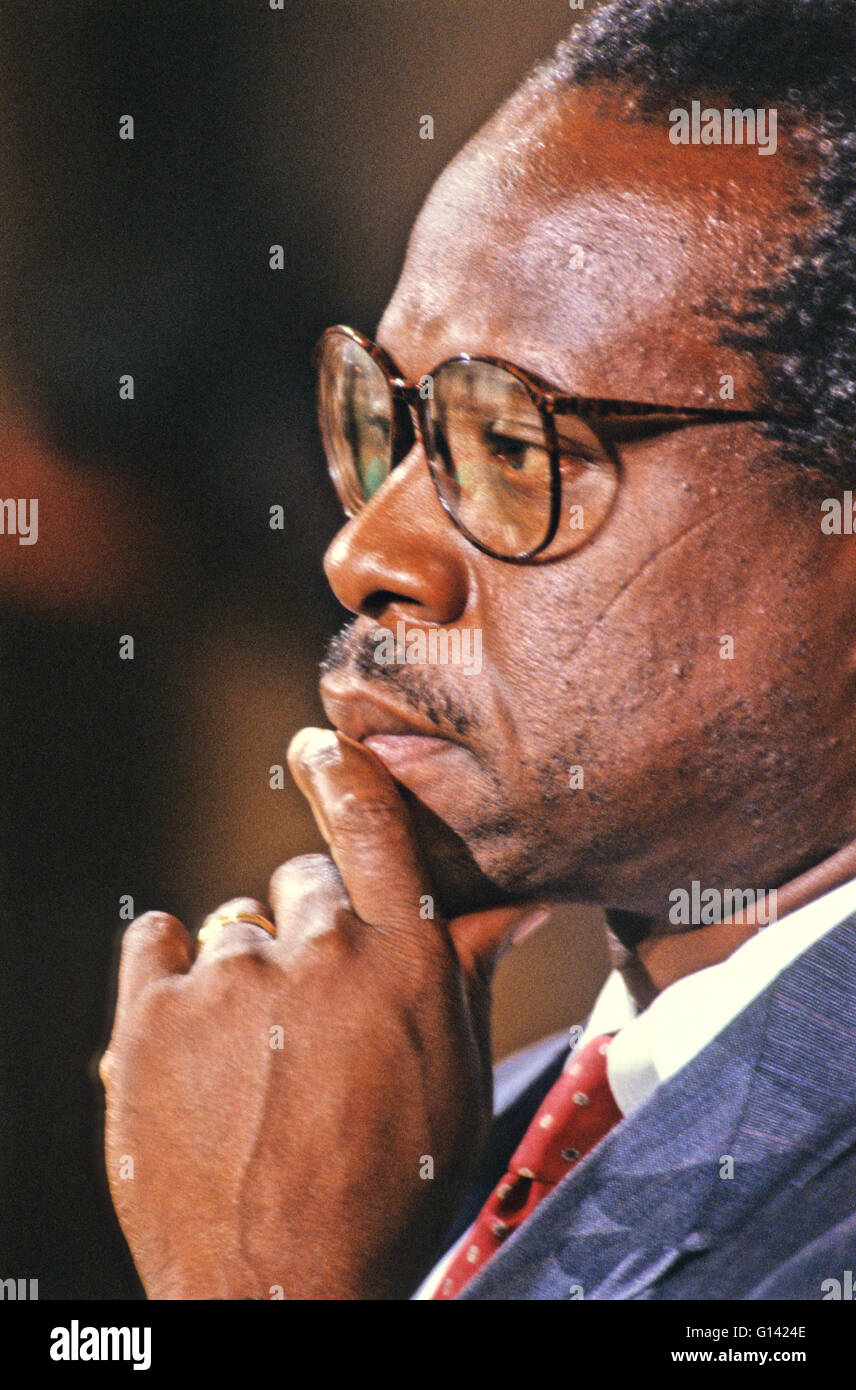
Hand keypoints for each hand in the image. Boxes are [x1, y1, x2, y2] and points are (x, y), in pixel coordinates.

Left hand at [100, 729, 546, 1299]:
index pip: (373, 824)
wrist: (277, 1292)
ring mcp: (228, 982)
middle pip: (300, 886)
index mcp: (403, 964)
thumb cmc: (387, 1193)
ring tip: (251, 1055)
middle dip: (307, 933)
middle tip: (307, 1014)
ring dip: (242, 973)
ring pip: (231, 926)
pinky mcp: (148, 1015)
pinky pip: (155, 937)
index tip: (319, 749)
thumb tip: (516, 900)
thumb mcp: (453, 1081)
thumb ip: (470, 971)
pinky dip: (170, 971)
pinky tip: (191, 1030)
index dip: (343, 772)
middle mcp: (318, 955)